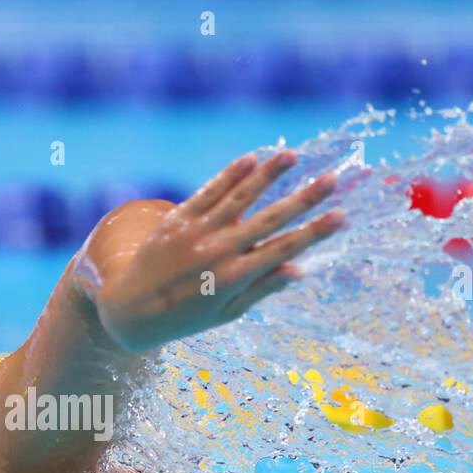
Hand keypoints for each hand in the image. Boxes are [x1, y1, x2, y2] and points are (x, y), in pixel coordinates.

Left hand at [89, 151, 344, 352]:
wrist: (130, 308)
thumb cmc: (185, 315)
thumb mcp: (226, 312)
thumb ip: (261, 288)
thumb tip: (299, 269)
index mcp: (234, 278)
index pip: (284, 249)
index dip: (315, 232)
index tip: (342, 216)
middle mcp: (217, 252)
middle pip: (270, 219)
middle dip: (305, 198)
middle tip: (334, 179)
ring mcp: (196, 232)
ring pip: (240, 197)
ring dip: (269, 175)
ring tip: (294, 156)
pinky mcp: (177, 219)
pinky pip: (209, 191)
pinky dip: (230, 175)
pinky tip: (252, 158)